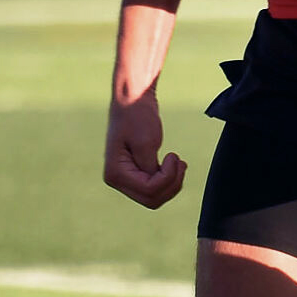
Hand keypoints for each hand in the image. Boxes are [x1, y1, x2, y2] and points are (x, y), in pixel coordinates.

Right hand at [104, 91, 186, 208]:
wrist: (132, 97)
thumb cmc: (137, 115)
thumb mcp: (146, 142)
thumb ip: (151, 168)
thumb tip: (158, 187)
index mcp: (115, 174)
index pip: (149, 190)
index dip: (168, 178)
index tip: (174, 155)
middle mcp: (116, 179)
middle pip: (151, 199)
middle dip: (171, 184)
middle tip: (181, 162)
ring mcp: (125, 177)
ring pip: (154, 197)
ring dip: (172, 183)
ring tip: (181, 163)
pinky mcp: (135, 172)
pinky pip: (155, 187)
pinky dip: (169, 179)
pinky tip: (176, 164)